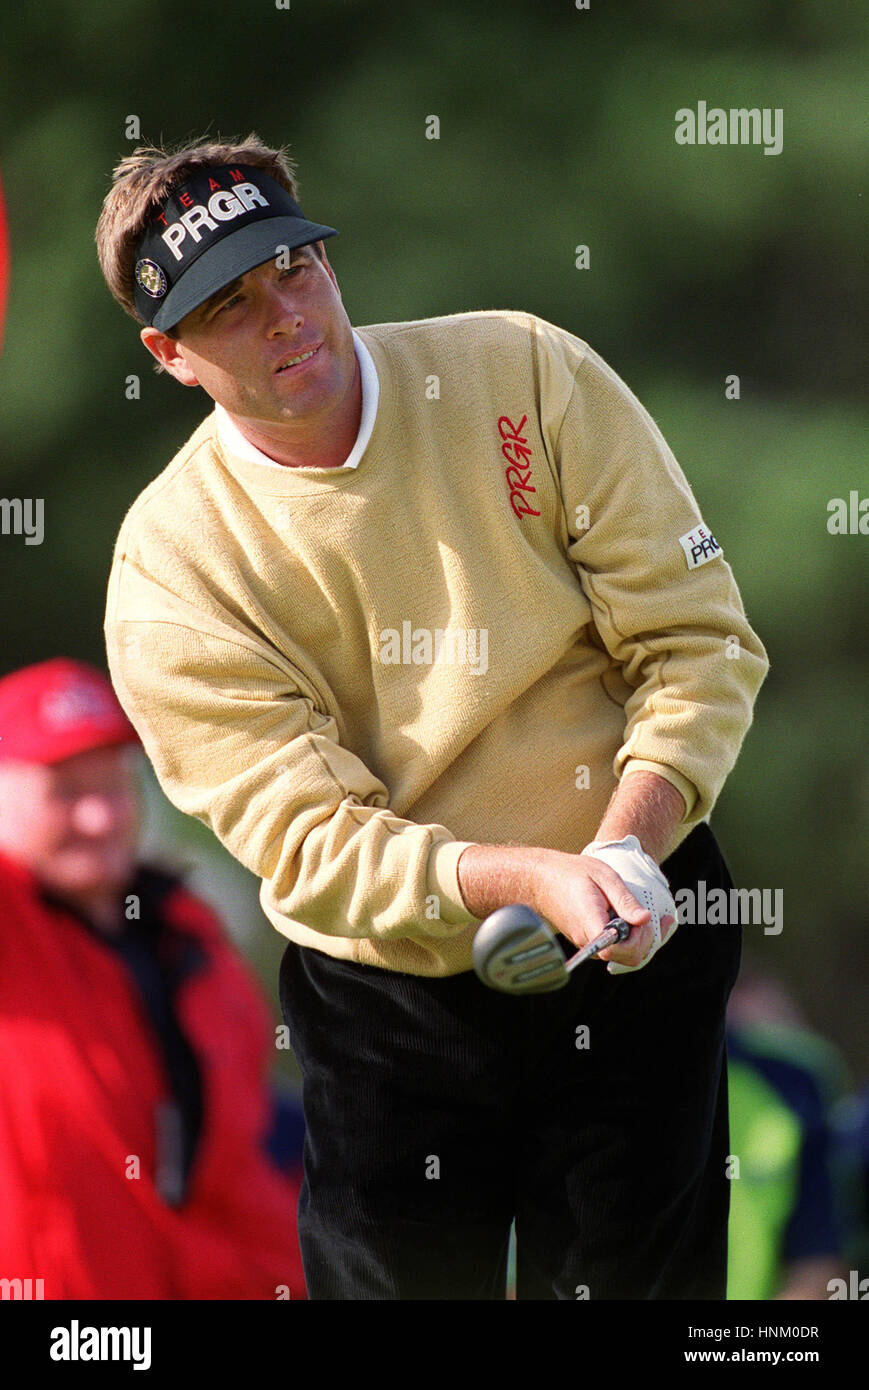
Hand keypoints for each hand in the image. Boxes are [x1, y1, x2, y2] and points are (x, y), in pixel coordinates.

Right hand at [579, 835, 677, 972]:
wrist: (541, 880)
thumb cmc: (571, 873)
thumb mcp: (603, 876)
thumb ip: (624, 899)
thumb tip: (645, 919)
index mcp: (590, 922)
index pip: (617, 948)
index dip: (637, 938)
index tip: (642, 918)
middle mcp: (588, 940)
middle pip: (626, 958)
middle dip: (646, 940)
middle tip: (653, 917)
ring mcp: (589, 944)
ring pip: (624, 956)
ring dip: (642, 940)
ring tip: (653, 917)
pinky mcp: (592, 942)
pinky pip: (617, 949)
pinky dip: (633, 939)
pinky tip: (640, 921)